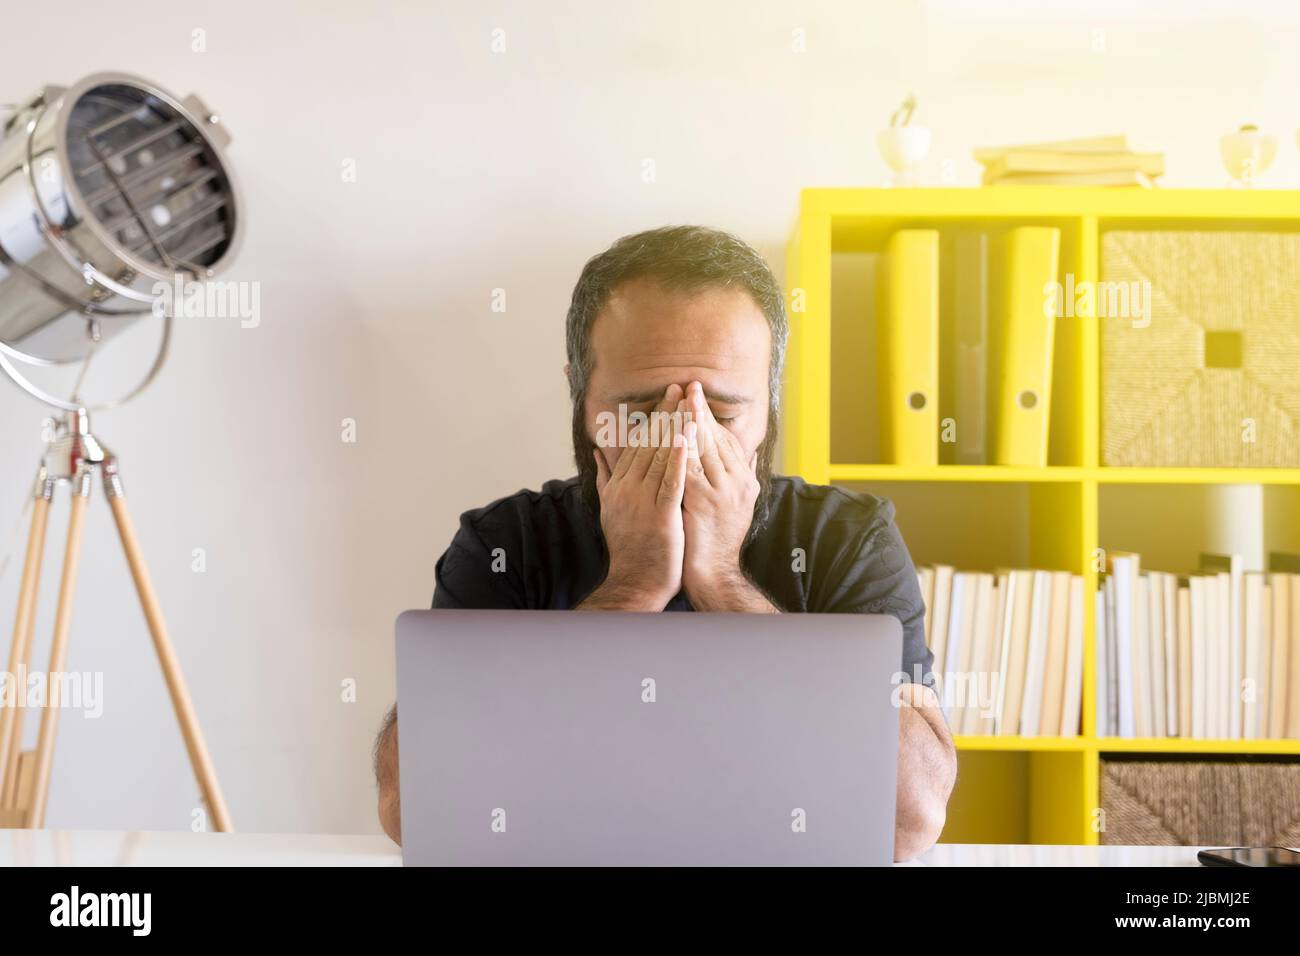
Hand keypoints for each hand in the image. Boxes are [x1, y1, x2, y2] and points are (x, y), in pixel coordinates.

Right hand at [580, 384, 688, 610]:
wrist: (635, 583)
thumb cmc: (629, 549)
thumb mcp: (610, 509)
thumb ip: (604, 478)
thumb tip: (597, 452)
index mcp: (617, 486)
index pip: (636, 444)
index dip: (653, 417)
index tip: (667, 396)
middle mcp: (627, 490)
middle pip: (648, 444)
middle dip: (665, 413)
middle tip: (679, 387)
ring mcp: (642, 502)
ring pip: (659, 457)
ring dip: (673, 427)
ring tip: (686, 403)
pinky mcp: (660, 516)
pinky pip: (670, 482)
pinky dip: (677, 459)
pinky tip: (685, 438)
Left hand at [679, 381, 767, 610]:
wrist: (713, 574)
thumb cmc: (718, 540)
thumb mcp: (738, 504)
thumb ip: (743, 476)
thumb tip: (750, 454)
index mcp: (743, 481)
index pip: (725, 440)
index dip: (710, 416)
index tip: (697, 395)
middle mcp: (738, 483)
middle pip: (716, 438)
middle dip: (699, 410)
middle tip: (688, 385)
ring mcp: (723, 492)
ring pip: (704, 448)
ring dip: (689, 421)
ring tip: (679, 399)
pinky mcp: (705, 502)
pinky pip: (689, 468)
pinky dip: (680, 450)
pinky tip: (670, 432)